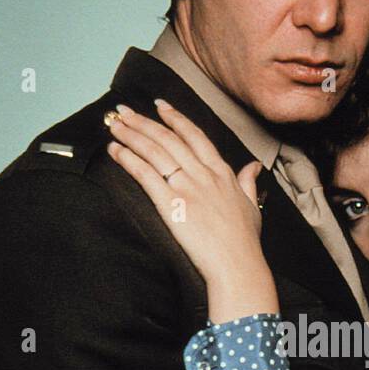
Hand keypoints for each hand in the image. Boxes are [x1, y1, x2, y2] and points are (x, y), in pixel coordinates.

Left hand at [106, 99, 278, 319]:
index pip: (194, 136)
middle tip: (124, 110)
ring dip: (131, 134)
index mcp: (221, 172)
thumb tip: (253, 167)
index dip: (175, 118)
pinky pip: (145, 174)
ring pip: (154, 150)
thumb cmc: (244, 241)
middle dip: (143, 121)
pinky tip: (115, 150)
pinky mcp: (171, 204)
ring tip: (114, 124)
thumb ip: (248, 182)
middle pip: (168, 138)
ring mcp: (186, 187)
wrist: (237, 264)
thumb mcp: (252, 206)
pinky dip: (128, 159)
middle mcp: (202, 173)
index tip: (159, 105)